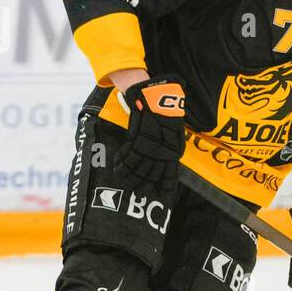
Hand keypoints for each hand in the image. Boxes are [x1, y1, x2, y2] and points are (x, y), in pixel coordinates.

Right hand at [115, 75, 186, 192]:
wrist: (157, 97)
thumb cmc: (166, 114)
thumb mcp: (174, 133)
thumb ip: (168, 149)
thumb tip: (163, 162)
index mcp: (174, 152)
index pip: (169, 174)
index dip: (163, 184)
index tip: (158, 193)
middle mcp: (162, 152)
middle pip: (151, 174)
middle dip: (142, 184)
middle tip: (135, 192)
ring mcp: (149, 146)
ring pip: (138, 167)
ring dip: (129, 176)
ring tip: (123, 182)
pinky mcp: (137, 138)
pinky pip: (128, 155)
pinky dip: (122, 162)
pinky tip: (117, 167)